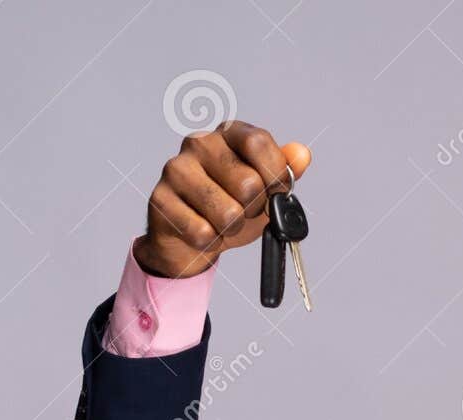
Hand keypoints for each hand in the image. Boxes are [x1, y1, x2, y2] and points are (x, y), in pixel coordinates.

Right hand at [133, 120, 311, 278]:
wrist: (190, 238)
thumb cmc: (230, 206)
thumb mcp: (265, 189)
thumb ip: (285, 171)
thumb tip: (302, 155)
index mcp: (228, 133)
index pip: (259, 142)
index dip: (275, 175)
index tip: (277, 192)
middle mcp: (199, 143)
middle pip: (248, 183)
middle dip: (253, 209)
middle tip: (243, 210)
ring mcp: (176, 169)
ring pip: (228, 213)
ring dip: (232, 229)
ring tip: (222, 222)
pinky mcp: (160, 199)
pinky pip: (203, 233)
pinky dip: (210, 241)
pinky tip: (202, 231)